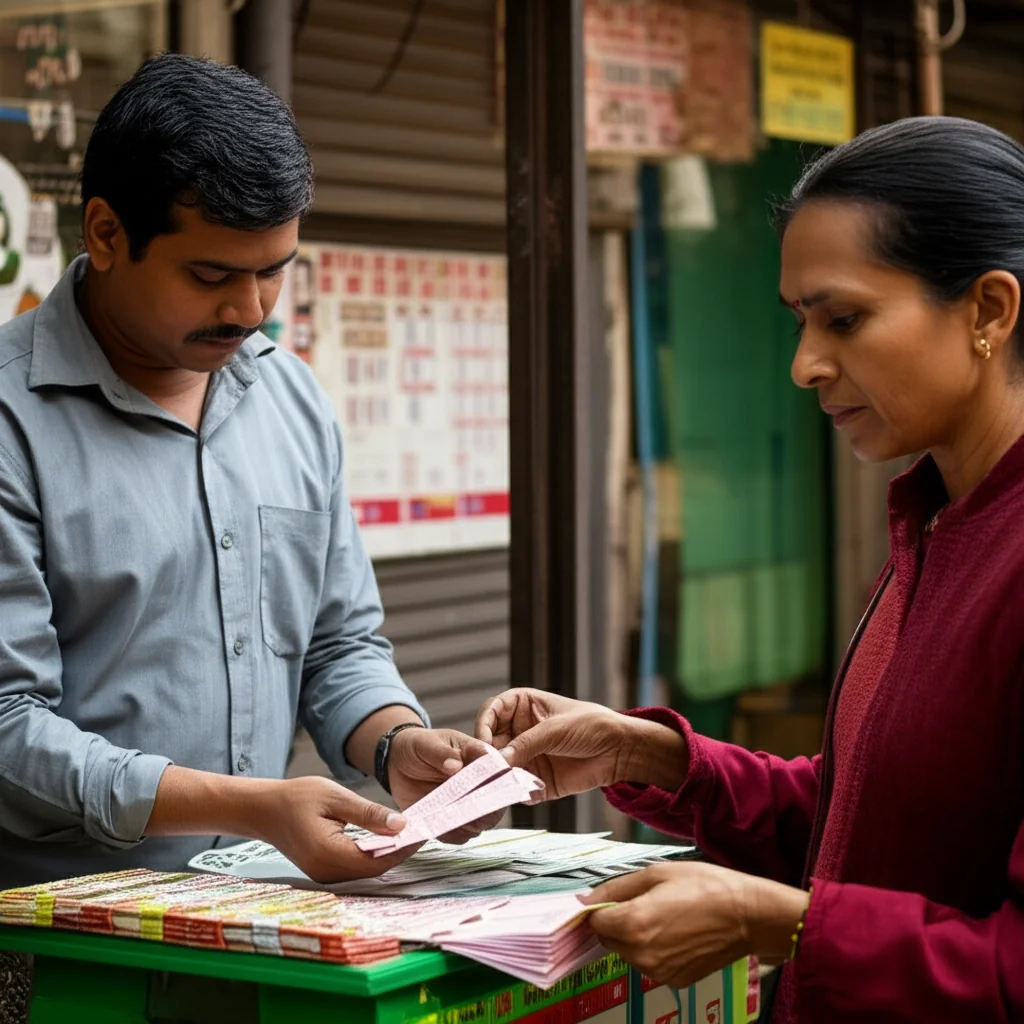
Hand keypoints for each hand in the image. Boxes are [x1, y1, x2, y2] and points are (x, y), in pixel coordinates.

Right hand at [250, 776, 418, 883]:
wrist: (264, 809)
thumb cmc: (296, 797)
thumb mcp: (336, 796)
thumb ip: (368, 813)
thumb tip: (401, 825)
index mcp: (330, 853)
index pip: (379, 859)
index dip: (405, 848)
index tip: (424, 830)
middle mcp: (327, 872)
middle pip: (376, 869)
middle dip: (400, 852)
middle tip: (423, 829)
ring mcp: (325, 876)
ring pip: (367, 871)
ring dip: (389, 854)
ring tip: (409, 832)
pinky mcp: (324, 872)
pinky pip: (356, 868)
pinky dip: (373, 855)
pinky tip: (385, 839)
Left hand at [386, 727, 502, 842]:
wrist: (396, 762)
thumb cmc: (417, 746)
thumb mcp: (426, 744)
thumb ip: (441, 753)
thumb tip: (455, 765)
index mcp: (476, 756)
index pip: (496, 769)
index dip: (496, 780)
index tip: (484, 787)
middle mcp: (477, 782)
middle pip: (496, 801)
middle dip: (484, 808)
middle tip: (464, 807)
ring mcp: (465, 802)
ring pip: (482, 822)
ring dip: (467, 824)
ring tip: (446, 816)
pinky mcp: (452, 819)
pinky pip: (461, 835)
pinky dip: (452, 834)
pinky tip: (437, 825)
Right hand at [476, 688, 687, 799]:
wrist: (619, 751)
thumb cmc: (592, 725)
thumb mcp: (556, 729)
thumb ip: (526, 744)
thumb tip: (498, 761)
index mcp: (521, 707)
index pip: (491, 712)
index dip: (483, 725)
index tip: (483, 742)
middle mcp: (518, 731)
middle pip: (489, 743)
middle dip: (486, 757)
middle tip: (485, 770)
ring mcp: (525, 756)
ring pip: (499, 768)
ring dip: (496, 778)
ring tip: (498, 786)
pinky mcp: (535, 780)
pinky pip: (516, 789)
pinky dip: (513, 793)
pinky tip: (519, 795)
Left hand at [584, 863, 807, 988]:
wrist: (747, 915)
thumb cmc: (704, 886)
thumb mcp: (657, 873)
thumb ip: (618, 887)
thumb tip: (588, 899)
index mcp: (634, 924)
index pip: (595, 923)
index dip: (601, 908)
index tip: (615, 899)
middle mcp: (642, 954)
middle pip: (609, 940)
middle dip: (618, 922)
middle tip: (647, 903)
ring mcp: (659, 972)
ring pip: (628, 953)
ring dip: (636, 937)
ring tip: (666, 916)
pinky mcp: (674, 980)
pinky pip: (650, 964)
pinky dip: (655, 951)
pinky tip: (677, 933)